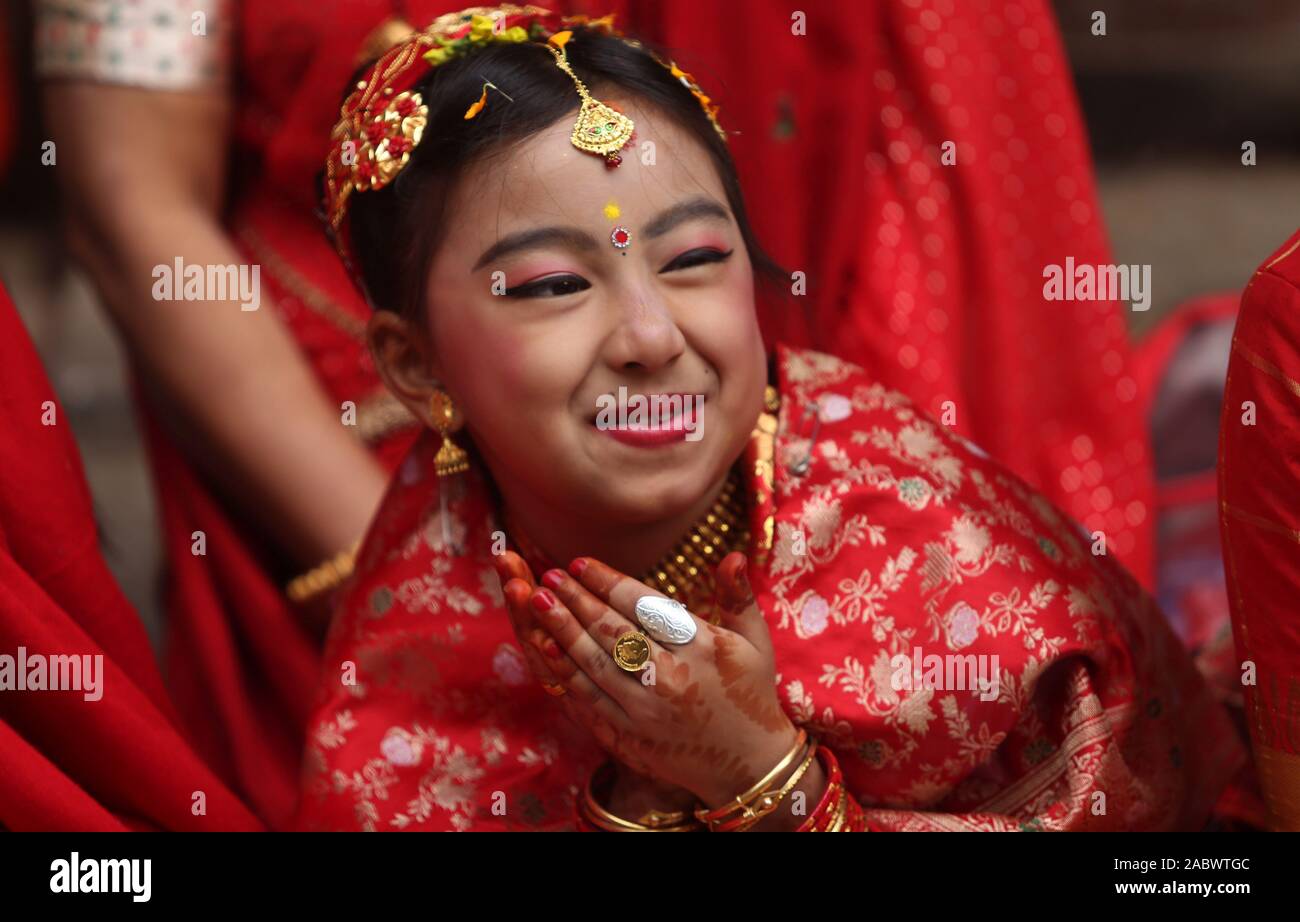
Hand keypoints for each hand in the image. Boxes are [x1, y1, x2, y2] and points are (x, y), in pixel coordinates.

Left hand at [515, 552, 799, 806]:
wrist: (748, 766)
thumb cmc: (752, 693)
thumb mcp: (755, 641)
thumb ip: (738, 596)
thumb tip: (732, 555)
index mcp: (701, 646)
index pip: (644, 605)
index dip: (607, 582)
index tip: (579, 563)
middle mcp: (672, 675)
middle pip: (612, 630)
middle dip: (576, 599)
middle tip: (549, 576)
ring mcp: (647, 708)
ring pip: (593, 661)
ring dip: (562, 629)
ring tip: (537, 601)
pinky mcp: (630, 733)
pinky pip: (588, 697)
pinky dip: (564, 671)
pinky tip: (545, 647)